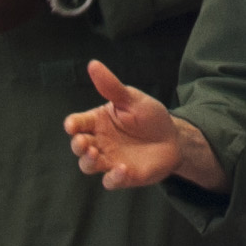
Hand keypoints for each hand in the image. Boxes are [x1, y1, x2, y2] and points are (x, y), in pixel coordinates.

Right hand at [65, 58, 216, 191]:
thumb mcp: (132, 99)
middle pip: (78, 146)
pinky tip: (122, 168)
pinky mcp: (123, 176)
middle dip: (77, 145)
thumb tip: (93, 64)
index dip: (72, 125)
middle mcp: (99, 142)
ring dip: (88, 161)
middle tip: (83, 142)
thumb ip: (111, 86)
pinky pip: (111, 180)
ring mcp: (109, 160)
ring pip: (88, 165)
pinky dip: (113, 177)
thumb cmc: (149, 116)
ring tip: (95, 154)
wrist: (173, 138)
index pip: (78, 123)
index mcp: (97, 122)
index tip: (72, 126)